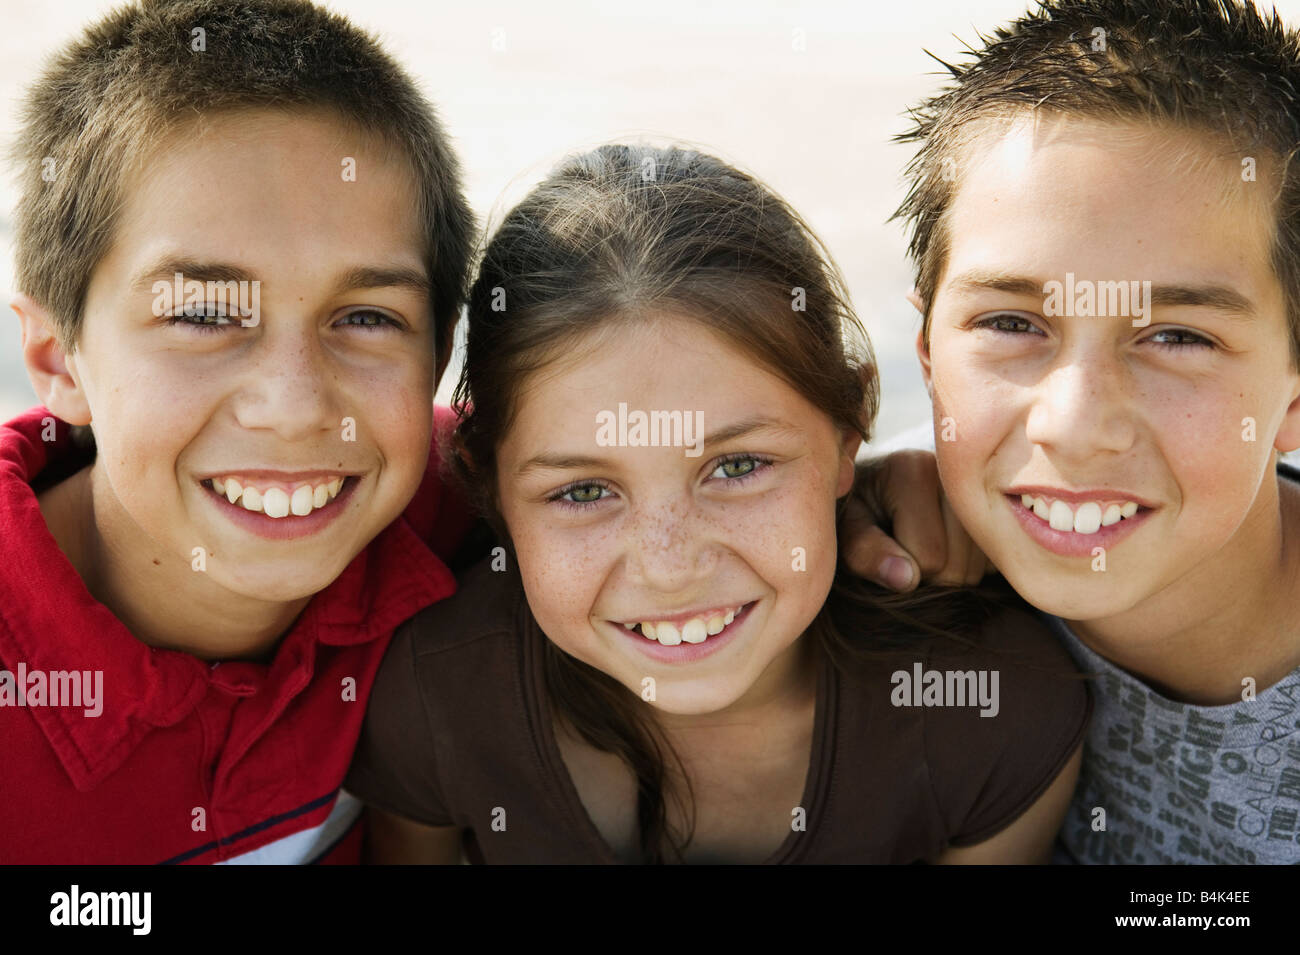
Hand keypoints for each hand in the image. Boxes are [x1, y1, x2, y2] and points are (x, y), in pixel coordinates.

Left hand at [839, 449, 990, 590]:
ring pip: (980, 567)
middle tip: (906, 552)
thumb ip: (865, 552)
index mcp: (913, 470)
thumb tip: (906, 580)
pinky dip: (974, 565)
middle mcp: (958, 472)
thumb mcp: (847, 529)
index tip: (888, 549)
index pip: (930, 556)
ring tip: (925, 547)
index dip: (905, 570)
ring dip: (953, 572)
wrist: (882, 483)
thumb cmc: (859, 509)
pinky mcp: (1002, 505)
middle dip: (930, 575)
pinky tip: (950, 548)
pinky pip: (997, 559)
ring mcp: (985, 487)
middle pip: (959, 565)